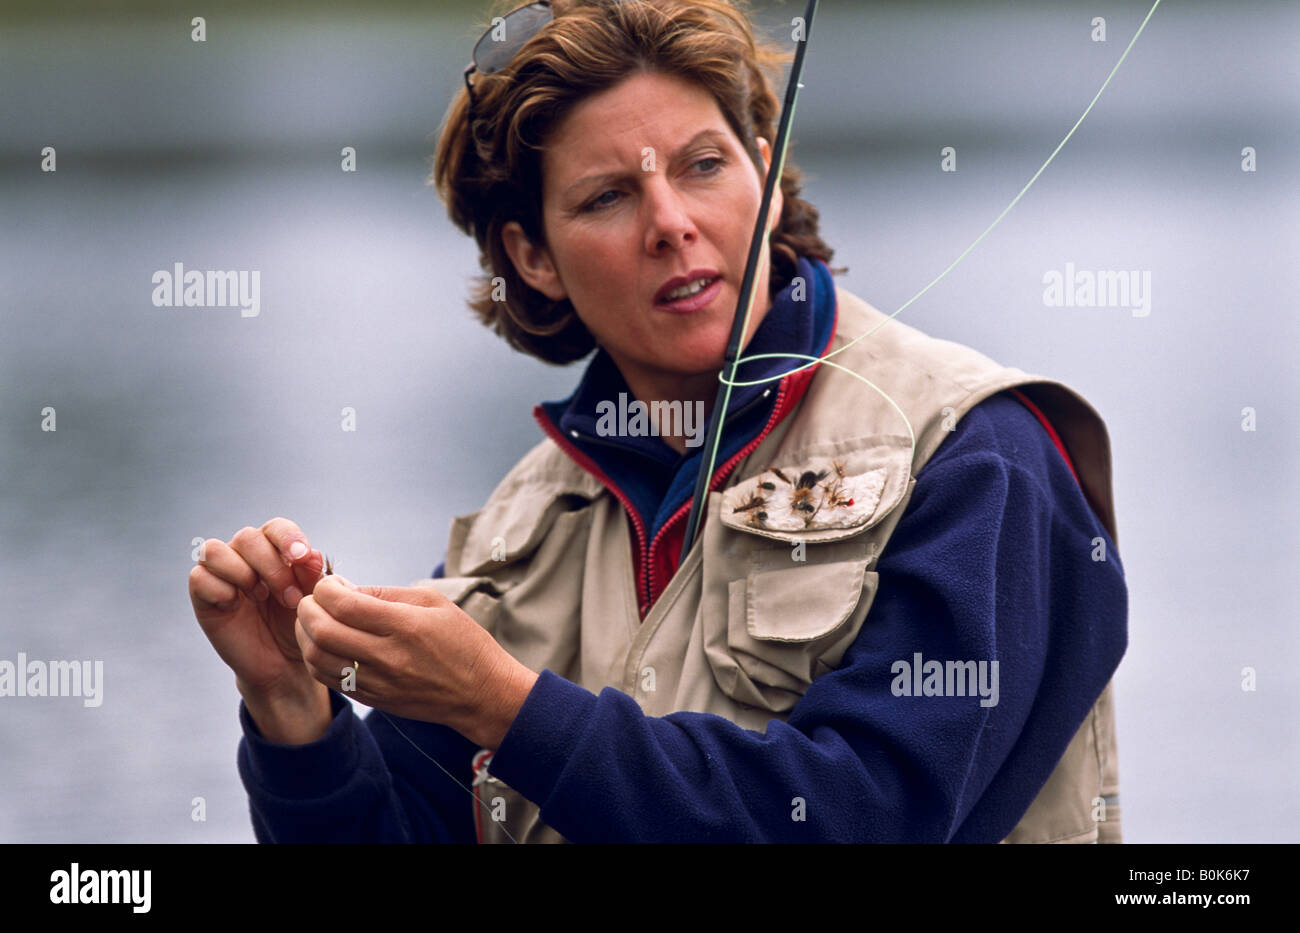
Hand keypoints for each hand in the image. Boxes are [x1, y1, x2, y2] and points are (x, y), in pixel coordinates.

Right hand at [189, 517, 327, 710]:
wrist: (282, 662)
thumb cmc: (297, 624)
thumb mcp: (311, 599)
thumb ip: (312, 574)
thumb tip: (310, 553)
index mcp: (274, 548)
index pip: (276, 527)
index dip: (288, 538)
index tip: (301, 558)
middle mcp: (244, 554)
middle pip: (247, 537)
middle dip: (272, 567)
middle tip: (291, 598)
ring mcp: (220, 573)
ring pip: (215, 550)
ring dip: (243, 573)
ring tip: (261, 597)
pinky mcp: (202, 595)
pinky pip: (199, 577)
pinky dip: (221, 590)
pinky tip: (236, 607)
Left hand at [296, 580, 538, 748]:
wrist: (481, 693)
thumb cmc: (462, 641)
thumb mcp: (433, 602)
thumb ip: (386, 594)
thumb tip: (346, 589)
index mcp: (405, 626)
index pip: (344, 605)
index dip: (325, 589)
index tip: (330, 583)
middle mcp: (388, 656)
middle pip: (322, 632)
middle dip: (307, 609)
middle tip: (314, 600)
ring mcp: (379, 682)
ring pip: (318, 660)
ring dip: (306, 636)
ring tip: (314, 622)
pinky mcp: (374, 700)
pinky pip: (329, 681)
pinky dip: (317, 659)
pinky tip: (324, 645)